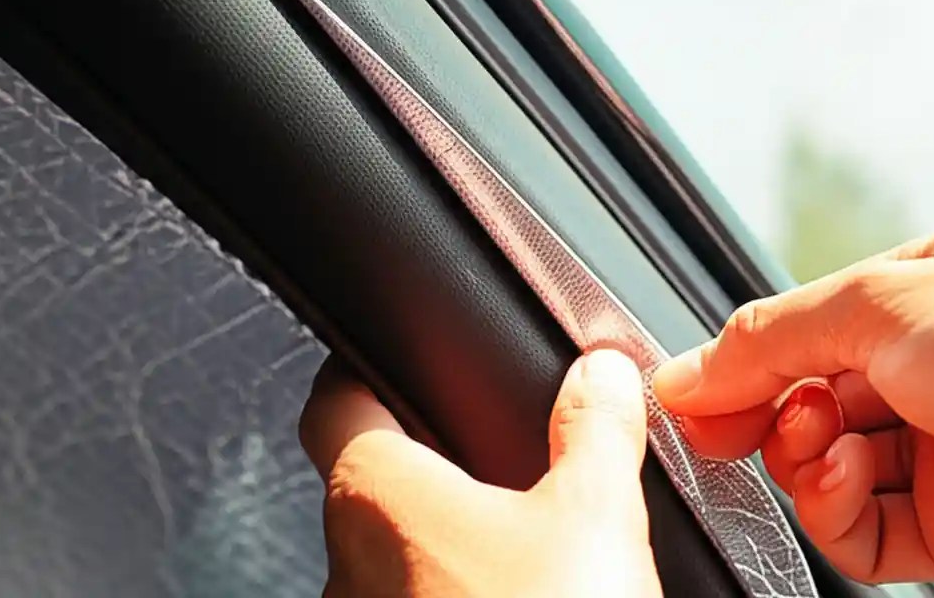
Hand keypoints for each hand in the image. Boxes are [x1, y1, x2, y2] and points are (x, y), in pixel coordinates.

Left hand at [299, 349, 660, 596]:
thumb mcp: (594, 514)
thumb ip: (593, 430)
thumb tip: (600, 374)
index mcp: (376, 497)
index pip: (333, 402)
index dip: (361, 371)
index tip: (386, 360)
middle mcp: (346, 568)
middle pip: (364, 486)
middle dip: (423, 467)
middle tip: (481, 453)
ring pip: (385, 563)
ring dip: (435, 544)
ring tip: (510, 538)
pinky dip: (445, 596)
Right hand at [652, 225, 933, 586]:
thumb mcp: (879, 306)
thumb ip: (768, 340)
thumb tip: (680, 373)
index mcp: (911, 300)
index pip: (796, 336)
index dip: (736, 367)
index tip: (685, 396)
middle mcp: (924, 374)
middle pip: (801, 405)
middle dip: (764, 416)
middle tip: (728, 430)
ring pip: (824, 471)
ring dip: (803, 464)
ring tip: (824, 451)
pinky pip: (860, 532)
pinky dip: (833, 515)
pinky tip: (842, 488)